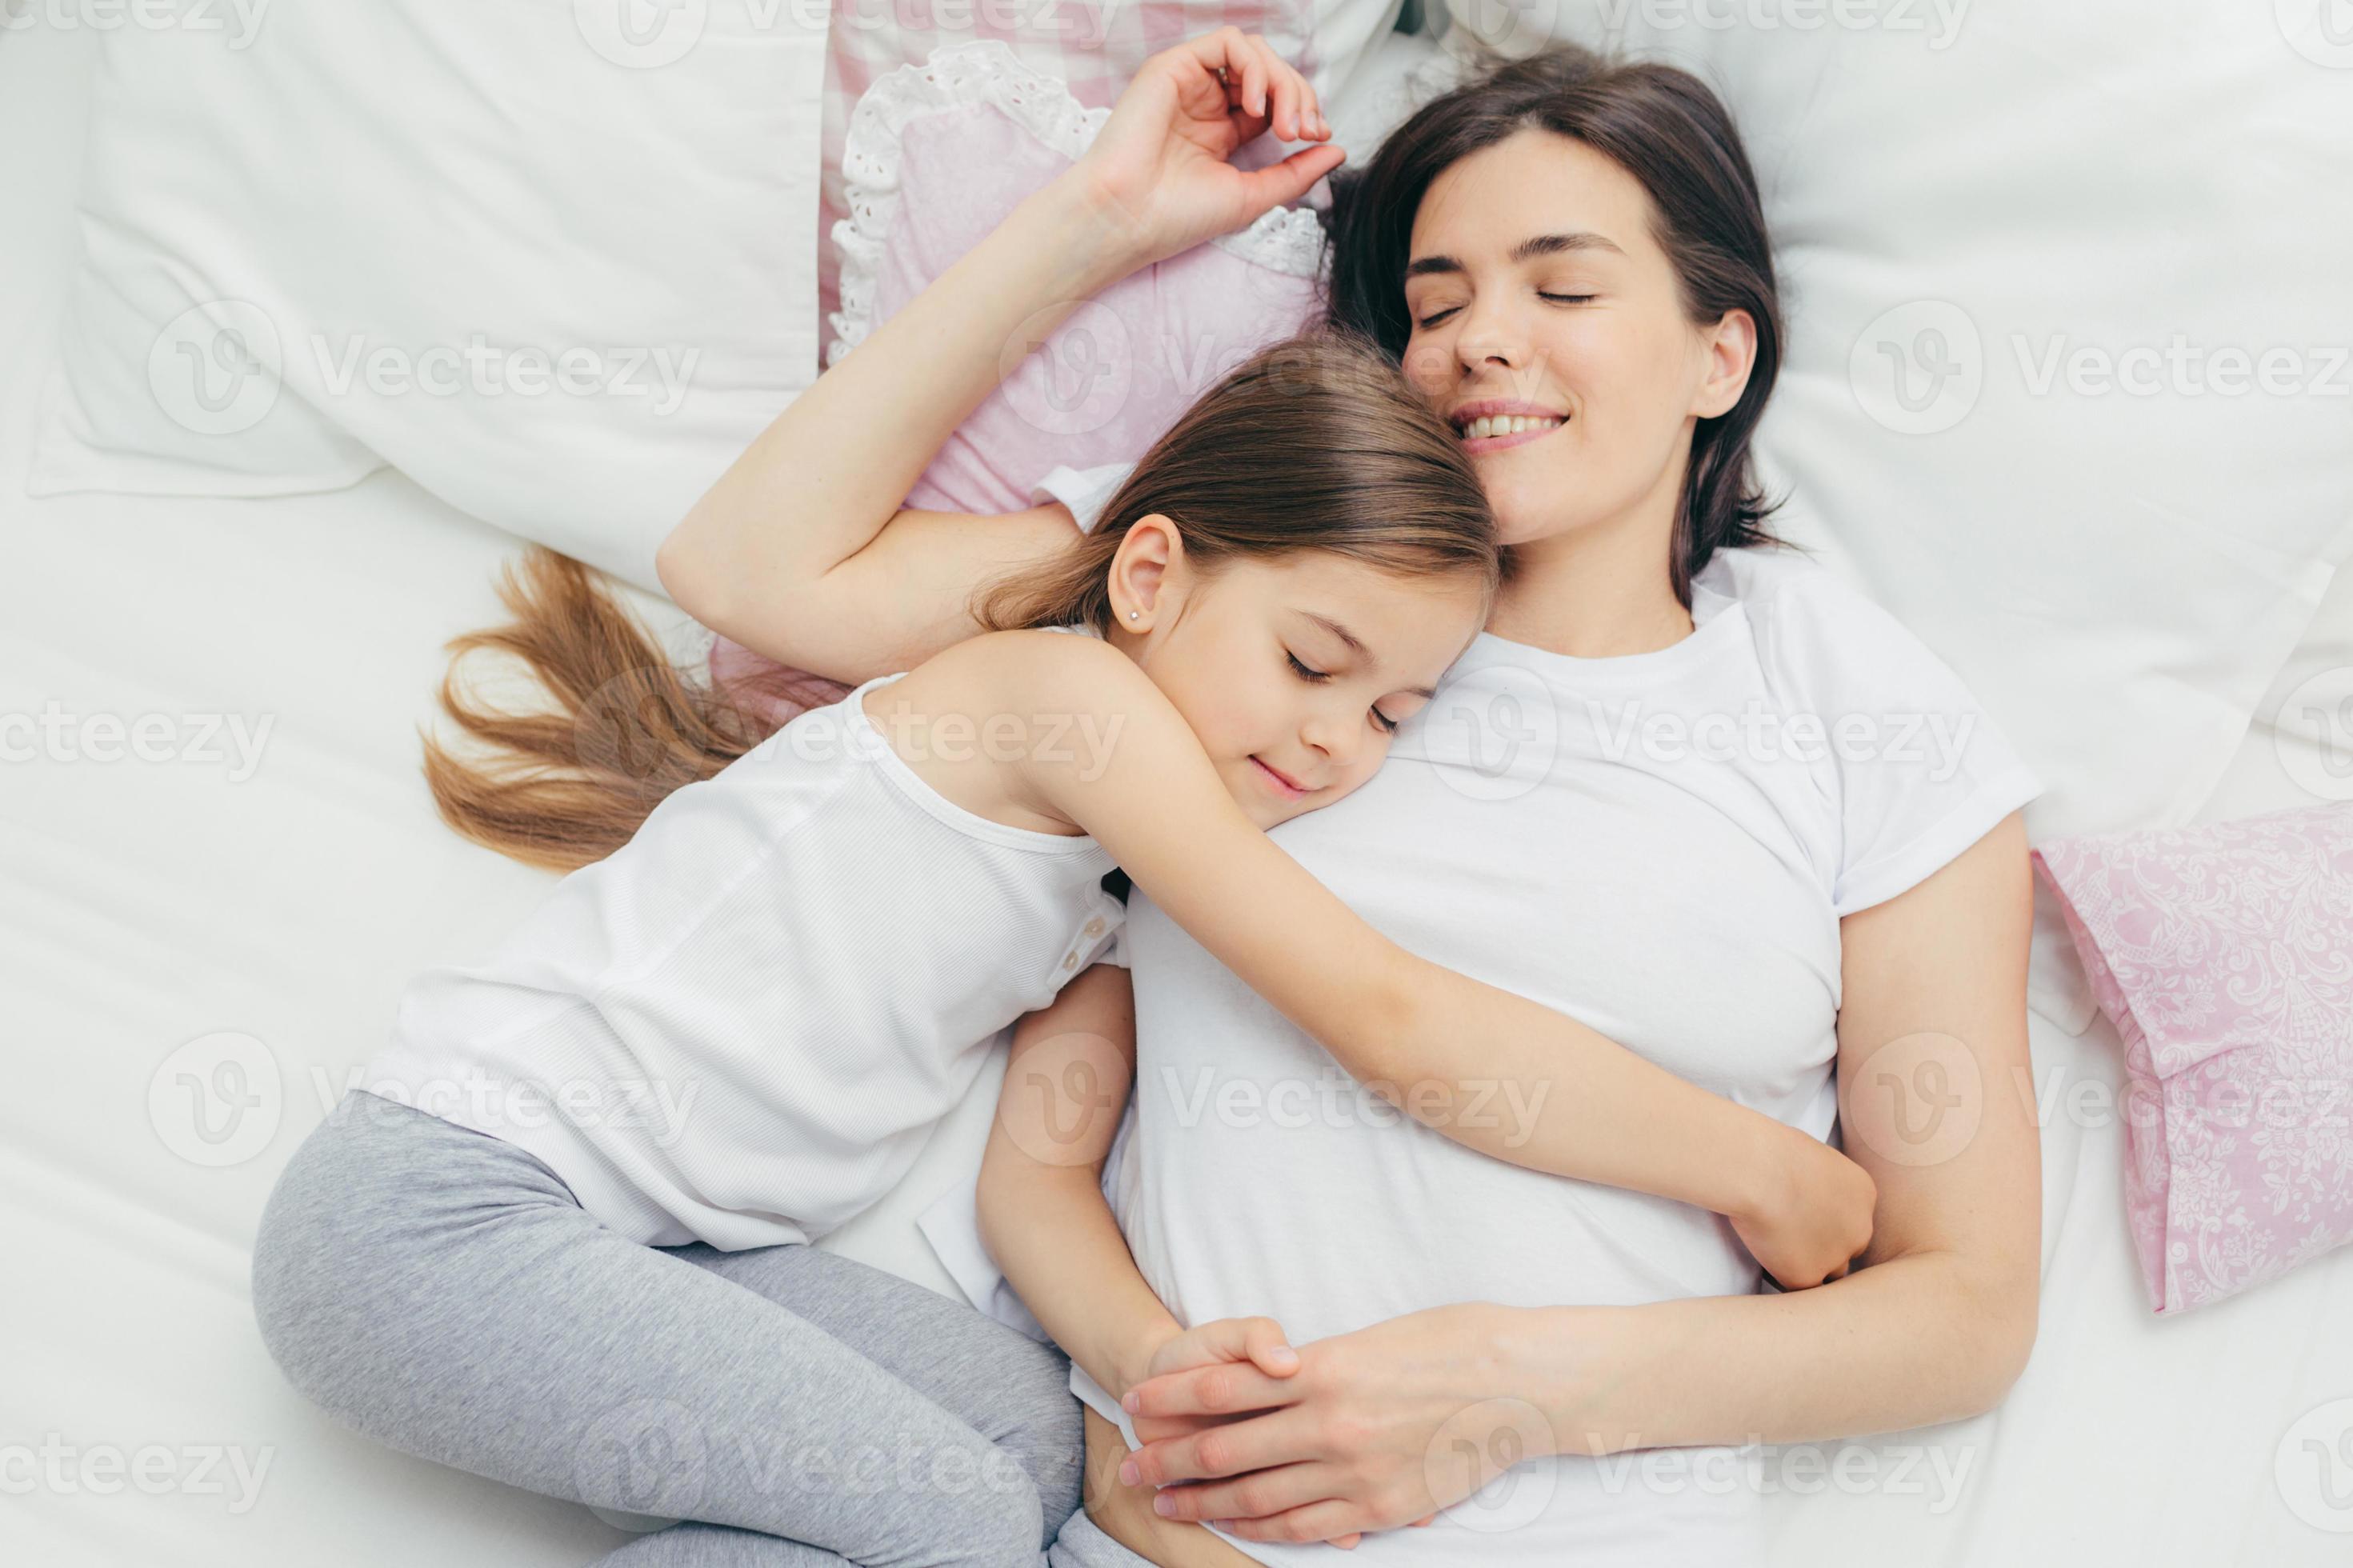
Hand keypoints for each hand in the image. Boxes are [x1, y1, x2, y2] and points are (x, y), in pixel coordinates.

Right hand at [1061, 28, 1344, 273]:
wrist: (1129, 219)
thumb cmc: (1178, 216)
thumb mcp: (1254, 195)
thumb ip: (1296, 171)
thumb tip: (1338, 149)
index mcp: (1223, 132)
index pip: (1276, 101)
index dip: (1305, 111)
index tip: (1318, 137)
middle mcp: (1207, 103)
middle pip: (1271, 73)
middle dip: (1299, 96)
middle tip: (1302, 132)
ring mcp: (1191, 83)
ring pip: (1254, 52)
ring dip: (1281, 81)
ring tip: (1282, 122)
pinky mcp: (1174, 67)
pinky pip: (1228, 42)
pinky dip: (1254, 66)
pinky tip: (1256, 104)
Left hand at [1118, 1305, 1512, 1544]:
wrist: (1520, 1381)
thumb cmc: (1452, 1342)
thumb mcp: (1371, 1338)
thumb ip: (1318, 1362)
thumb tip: (1276, 1374)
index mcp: (1322, 1366)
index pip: (1224, 1385)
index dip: (1173, 1396)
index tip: (1137, 1402)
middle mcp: (1329, 1421)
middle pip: (1227, 1447)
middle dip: (1171, 1458)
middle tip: (1133, 1466)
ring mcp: (1354, 1469)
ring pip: (1258, 1494)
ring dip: (1205, 1500)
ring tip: (1169, 1502)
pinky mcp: (1381, 1506)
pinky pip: (1307, 1524)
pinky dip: (1264, 1527)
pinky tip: (1237, 1525)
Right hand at [1730, 1127, 1876, 1289]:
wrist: (1758, 1171)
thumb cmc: (1773, 1151)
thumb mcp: (1812, 1157)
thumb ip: (1818, 1182)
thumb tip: (1800, 1192)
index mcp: (1864, 1193)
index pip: (1853, 1218)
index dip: (1828, 1220)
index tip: (1804, 1215)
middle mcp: (1860, 1228)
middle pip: (1849, 1247)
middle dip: (1826, 1246)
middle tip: (1792, 1236)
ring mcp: (1837, 1255)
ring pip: (1830, 1273)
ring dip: (1810, 1266)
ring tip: (1779, 1252)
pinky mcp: (1808, 1276)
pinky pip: (1799, 1287)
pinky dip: (1784, 1276)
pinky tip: (1765, 1258)